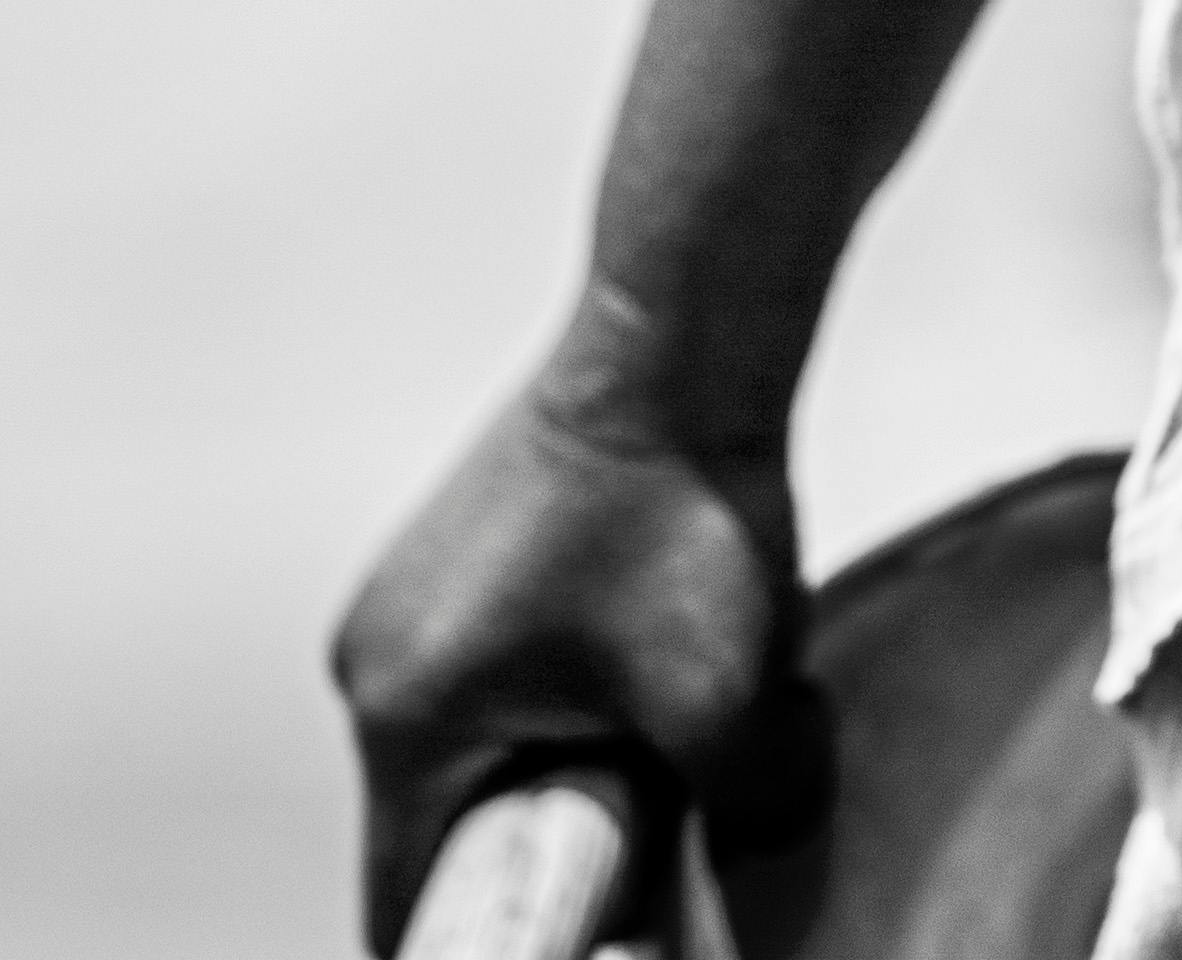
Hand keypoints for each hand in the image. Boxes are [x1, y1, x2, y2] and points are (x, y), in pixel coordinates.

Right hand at [330, 325, 823, 953]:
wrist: (691, 333)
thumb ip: (739, 818)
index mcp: (400, 715)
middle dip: (553, 833)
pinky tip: (656, 630)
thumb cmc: (687, 506)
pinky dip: (573, 680)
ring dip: (572, 746)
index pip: (410, 903)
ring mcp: (409, 590)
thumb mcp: (729, 704)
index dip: (503, 942)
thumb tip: (754, 855)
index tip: (581, 940)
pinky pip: (500, 665)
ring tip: (667, 695)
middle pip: (450, 820)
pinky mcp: (457, 546)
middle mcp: (375, 655)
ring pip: (483, 739)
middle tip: (651, 807)